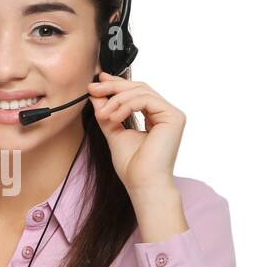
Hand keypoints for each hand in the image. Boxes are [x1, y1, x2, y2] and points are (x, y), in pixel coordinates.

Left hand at [88, 72, 186, 194]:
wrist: (142, 184)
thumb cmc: (132, 166)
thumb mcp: (114, 131)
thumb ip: (106, 111)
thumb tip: (94, 93)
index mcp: (156, 117)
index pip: (136, 92)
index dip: (116, 84)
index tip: (96, 82)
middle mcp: (166, 114)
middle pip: (139, 87)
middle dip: (113, 87)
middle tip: (93, 88)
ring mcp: (172, 114)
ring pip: (141, 91)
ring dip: (116, 99)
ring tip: (102, 113)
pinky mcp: (174, 117)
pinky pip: (146, 100)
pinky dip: (126, 105)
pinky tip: (113, 116)